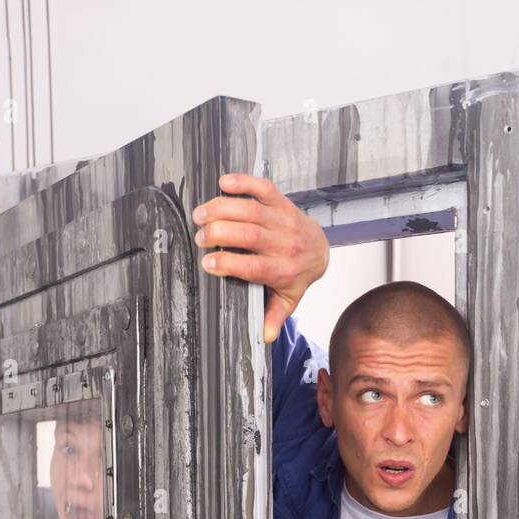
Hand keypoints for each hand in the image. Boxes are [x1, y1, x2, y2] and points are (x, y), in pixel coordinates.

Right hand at [191, 174, 329, 341]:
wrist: (319, 249)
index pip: (253, 266)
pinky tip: (223, 183)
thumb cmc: (296, 275)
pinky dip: (243, 182)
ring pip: (251, 209)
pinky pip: (262, 187)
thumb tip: (264, 336)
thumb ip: (274, 316)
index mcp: (282, 270)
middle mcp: (284, 243)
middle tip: (199, 237)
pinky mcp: (281, 201)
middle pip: (249, 235)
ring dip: (222, 208)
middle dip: (219, 233)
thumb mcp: (287, 299)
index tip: (207, 263)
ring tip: (200, 214)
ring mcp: (283, 219)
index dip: (228, 263)